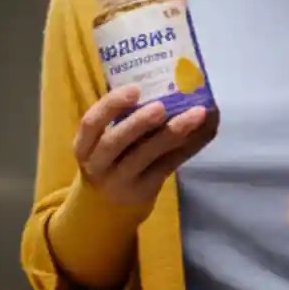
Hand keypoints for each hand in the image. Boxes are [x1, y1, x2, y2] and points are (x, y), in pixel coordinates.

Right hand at [73, 85, 217, 206]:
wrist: (106, 210)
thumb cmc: (110, 160)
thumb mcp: (103, 142)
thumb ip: (122, 118)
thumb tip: (164, 79)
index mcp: (85, 145)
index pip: (91, 123)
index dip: (111, 105)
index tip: (135, 89)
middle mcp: (99, 164)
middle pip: (114, 142)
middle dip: (139, 123)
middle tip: (161, 106)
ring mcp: (122, 181)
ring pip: (147, 156)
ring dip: (173, 133)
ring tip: (197, 114)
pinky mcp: (145, 190)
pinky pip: (168, 165)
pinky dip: (187, 146)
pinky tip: (203, 131)